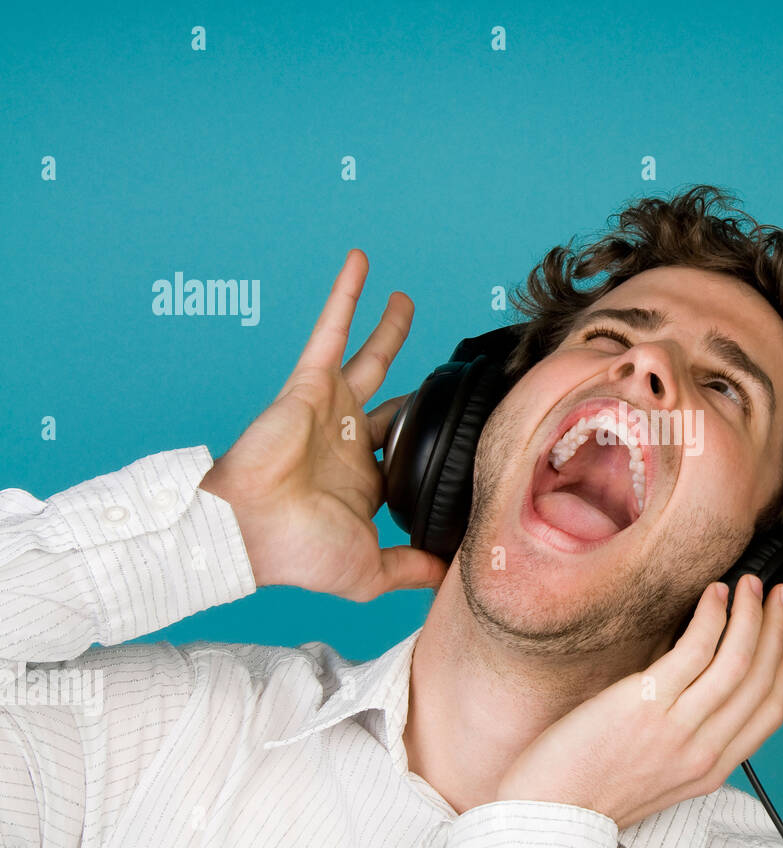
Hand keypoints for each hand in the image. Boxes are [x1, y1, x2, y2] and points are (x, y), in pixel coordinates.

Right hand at [199, 249, 446, 600]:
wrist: (248, 533)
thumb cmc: (297, 553)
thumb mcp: (369, 570)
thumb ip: (409, 569)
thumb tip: (449, 578)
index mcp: (363, 483)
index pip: (406, 457)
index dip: (430, 448)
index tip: (462, 438)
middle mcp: (348, 441)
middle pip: (393, 402)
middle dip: (416, 387)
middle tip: (445, 368)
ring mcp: (330, 409)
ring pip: (368, 358)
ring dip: (386, 327)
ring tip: (404, 298)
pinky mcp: (310, 384)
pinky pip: (331, 329)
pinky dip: (346, 295)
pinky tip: (363, 263)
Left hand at [493, 574, 782, 828]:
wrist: (550, 810)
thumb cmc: (589, 788)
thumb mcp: (660, 773)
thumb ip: (688, 737)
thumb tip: (701, 686)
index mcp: (710, 769)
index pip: (769, 713)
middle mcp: (702, 750)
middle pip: (759, 681)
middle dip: (777, 630)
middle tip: (780, 597)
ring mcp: (677, 727)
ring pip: (736, 661)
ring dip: (751, 616)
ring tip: (751, 586)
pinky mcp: (645, 702)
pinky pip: (694, 650)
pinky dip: (712, 617)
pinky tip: (714, 595)